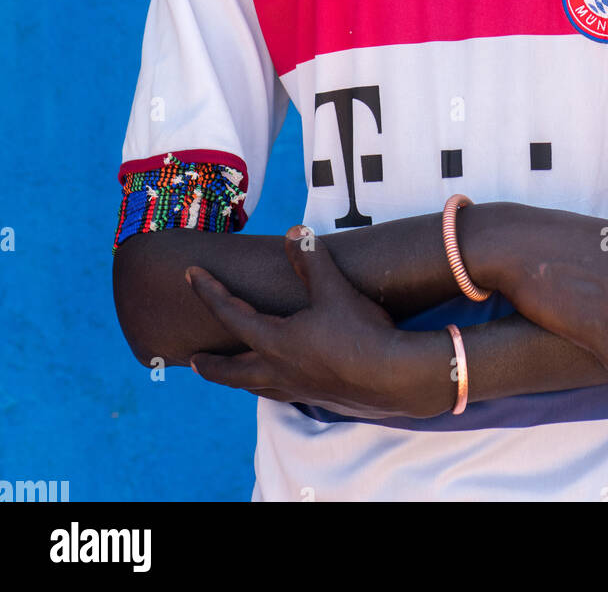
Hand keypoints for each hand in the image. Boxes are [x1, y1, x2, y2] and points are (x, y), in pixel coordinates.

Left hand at [185, 228, 435, 418]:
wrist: (394, 378)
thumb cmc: (360, 332)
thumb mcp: (334, 289)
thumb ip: (311, 260)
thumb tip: (293, 231)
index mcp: (275, 342)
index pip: (231, 314)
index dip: (209, 291)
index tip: (191, 274)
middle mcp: (279, 370)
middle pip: (232, 371)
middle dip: (211, 365)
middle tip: (193, 360)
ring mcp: (298, 389)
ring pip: (256, 387)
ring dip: (239, 379)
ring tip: (235, 375)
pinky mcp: (319, 399)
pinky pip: (282, 395)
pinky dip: (270, 387)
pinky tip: (283, 383)